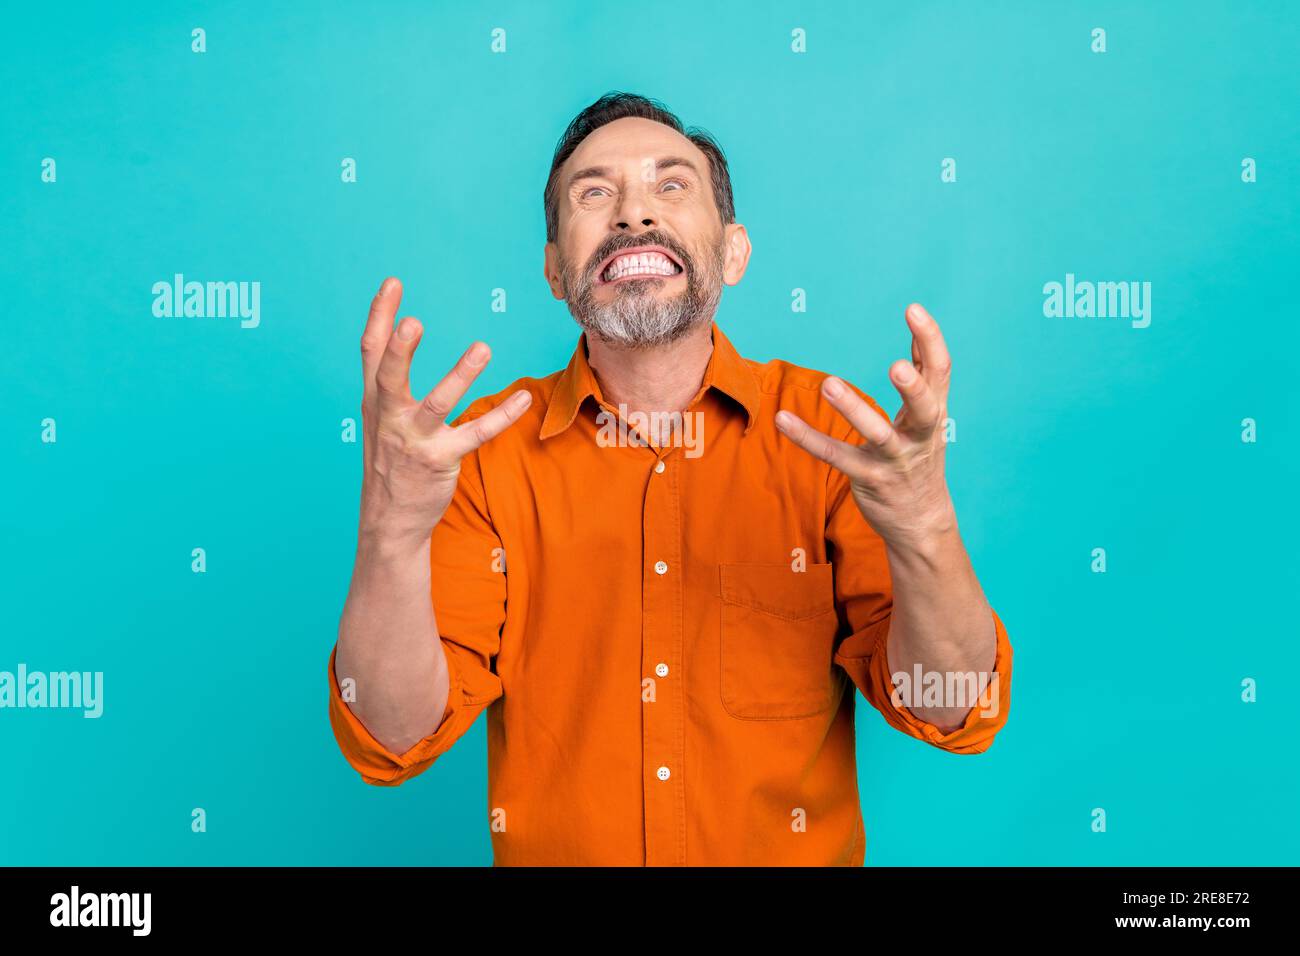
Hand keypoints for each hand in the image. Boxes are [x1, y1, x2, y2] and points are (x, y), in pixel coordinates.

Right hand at [358, 277, 530, 544]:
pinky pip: (475, 435)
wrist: (388, 519)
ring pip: (437, 404)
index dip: (379, 316)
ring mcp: (414, 440)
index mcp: (374, 401)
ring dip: (460, 376)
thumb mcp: (379, 418)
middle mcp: (389, 417)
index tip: (393, 283)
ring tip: (482, 347)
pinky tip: (524, 399)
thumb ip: (386, 380)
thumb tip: (395, 333)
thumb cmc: (389, 460)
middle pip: (389, 377)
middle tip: (412, 322)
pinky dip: (502, 416)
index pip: (370, 352)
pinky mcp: (440, 460)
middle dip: (399, 350)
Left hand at [775, 302, 955, 550]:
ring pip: (878, 434)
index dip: (930, 340)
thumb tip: (919, 336)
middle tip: (896, 366)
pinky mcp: (869, 479)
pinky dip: (807, 438)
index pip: (940, 372)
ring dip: (853, 409)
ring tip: (829, 383)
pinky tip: (782, 420)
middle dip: (913, 388)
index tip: (913, 309)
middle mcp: (921, 436)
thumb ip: (925, 380)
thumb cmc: (921, 459)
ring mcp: (895, 460)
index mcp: (935, 414)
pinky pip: (836, 457)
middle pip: (925, 409)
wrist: (922, 522)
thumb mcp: (929, 419)